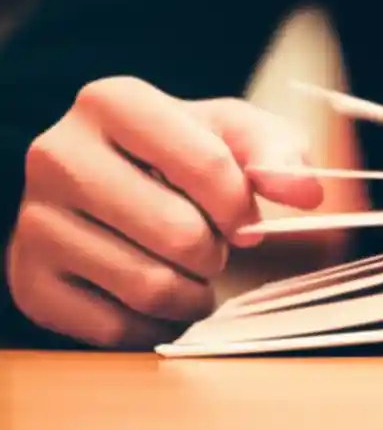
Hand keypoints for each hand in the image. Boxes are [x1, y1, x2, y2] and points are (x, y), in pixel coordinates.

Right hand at [6, 77, 322, 348]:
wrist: (102, 191)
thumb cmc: (178, 157)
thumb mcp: (231, 135)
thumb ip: (277, 153)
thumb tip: (306, 191)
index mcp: (112, 102)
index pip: (208, 165)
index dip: (242, 206)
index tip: (248, 223)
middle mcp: (58, 154)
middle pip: (179, 234)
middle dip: (215, 251)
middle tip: (212, 247)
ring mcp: (34, 220)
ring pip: (148, 285)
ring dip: (192, 293)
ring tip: (191, 273)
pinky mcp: (29, 280)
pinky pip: (114, 327)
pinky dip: (154, 324)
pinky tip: (156, 299)